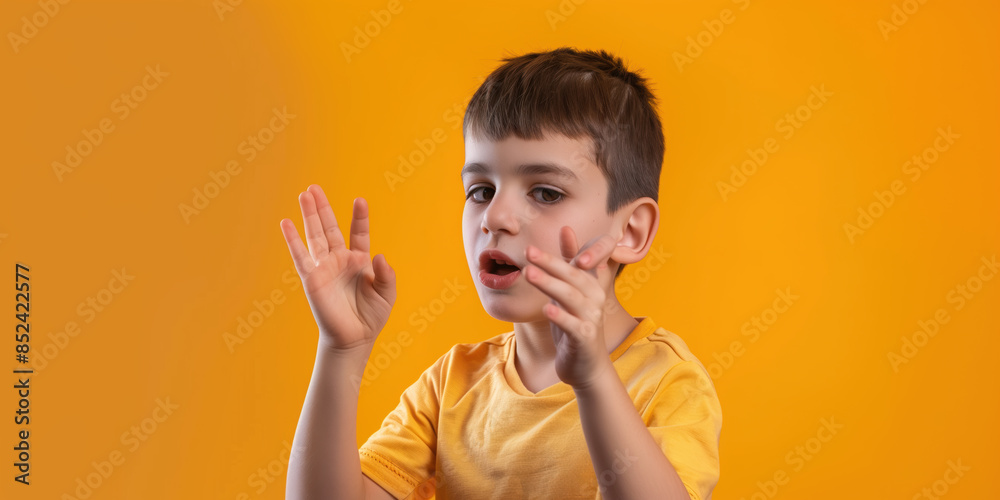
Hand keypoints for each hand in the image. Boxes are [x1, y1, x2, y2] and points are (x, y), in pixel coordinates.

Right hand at [279, 185, 396, 352]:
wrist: (354, 339)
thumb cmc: (372, 316)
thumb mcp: (387, 294)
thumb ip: (386, 275)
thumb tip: (380, 256)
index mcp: (360, 260)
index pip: (358, 232)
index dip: (359, 217)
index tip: (360, 201)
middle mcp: (340, 260)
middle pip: (329, 227)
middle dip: (323, 208)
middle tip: (314, 187)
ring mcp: (324, 267)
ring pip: (314, 236)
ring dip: (309, 216)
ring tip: (304, 195)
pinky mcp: (311, 279)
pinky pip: (301, 256)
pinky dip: (293, 240)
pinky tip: (286, 223)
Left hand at [523, 226, 616, 389]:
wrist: (586, 365)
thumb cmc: (575, 323)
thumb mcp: (571, 289)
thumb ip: (569, 261)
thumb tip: (566, 228)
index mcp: (591, 284)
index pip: (580, 261)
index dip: (572, 247)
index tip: (561, 230)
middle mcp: (595, 298)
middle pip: (572, 276)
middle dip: (550, 262)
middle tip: (528, 251)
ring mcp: (591, 318)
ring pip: (570, 297)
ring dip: (549, 284)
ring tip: (529, 274)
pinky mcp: (585, 338)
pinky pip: (572, 325)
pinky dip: (560, 316)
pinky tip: (547, 308)